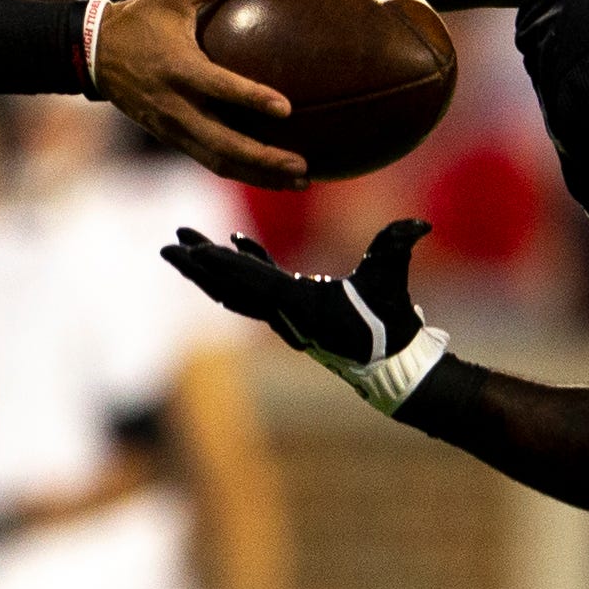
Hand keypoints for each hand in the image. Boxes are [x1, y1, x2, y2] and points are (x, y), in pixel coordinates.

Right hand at [94, 0, 308, 185]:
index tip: (286, 109)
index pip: (219, 88)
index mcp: (178, 68)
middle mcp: (174, 104)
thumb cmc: (141, 17)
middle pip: (222, 143)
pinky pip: (208, 159)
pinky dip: (240, 170)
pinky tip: (270, 175)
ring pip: (218, 160)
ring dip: (259, 174)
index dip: (251, 99)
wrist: (93, 52)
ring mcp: (171, 126)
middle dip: (264, 159)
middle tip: (303, 166)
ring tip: (300, 181)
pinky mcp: (169, 136)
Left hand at [166, 214, 450, 416]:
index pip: (253, 281)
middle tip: (168, 244)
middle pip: (229, 288)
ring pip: (235, 289)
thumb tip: (420, 223)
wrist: (392, 364)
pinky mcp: (292, 311)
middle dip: (196, 266)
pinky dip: (242, 263)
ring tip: (185, 244)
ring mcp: (284, 315)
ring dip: (208, 268)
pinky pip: (257, 286)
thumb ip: (398, 247)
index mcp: (300, 305)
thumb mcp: (392, 281)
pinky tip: (236, 240)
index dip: (222, 263)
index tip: (191, 249)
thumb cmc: (390, 325)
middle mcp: (283, 313)